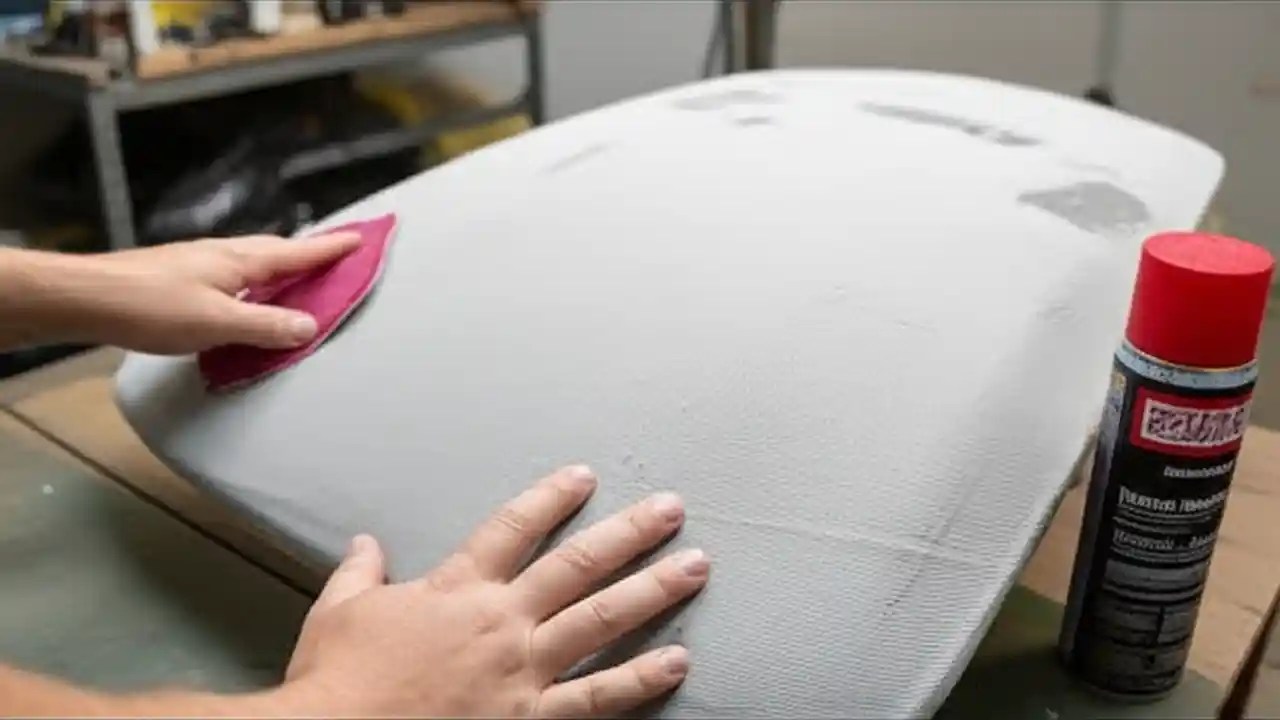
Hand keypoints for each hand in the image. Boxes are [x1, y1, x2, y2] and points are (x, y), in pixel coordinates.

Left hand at [73, 233, 359, 353]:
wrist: (88, 298)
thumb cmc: (151, 306)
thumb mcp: (217, 322)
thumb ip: (266, 325)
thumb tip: (309, 325)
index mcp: (240, 261)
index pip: (297, 252)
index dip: (331, 248)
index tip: (362, 237)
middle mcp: (223, 255)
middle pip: (277, 251)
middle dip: (309, 253)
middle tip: (336, 254)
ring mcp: (201, 264)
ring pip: (254, 263)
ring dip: (282, 268)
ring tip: (299, 279)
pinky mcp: (182, 278)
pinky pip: (235, 277)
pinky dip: (255, 284)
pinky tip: (247, 299)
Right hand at [278, 466, 708, 717]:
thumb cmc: (336, 683)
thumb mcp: (339, 614)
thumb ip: (359, 573)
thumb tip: (365, 544)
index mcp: (457, 589)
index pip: (513, 527)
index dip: (551, 498)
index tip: (584, 477)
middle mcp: (501, 620)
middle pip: (577, 564)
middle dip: (629, 532)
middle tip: (671, 508)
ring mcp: (522, 669)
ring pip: (602, 620)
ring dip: (653, 590)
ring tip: (696, 567)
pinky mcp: (530, 718)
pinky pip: (597, 696)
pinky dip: (639, 679)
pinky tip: (677, 661)